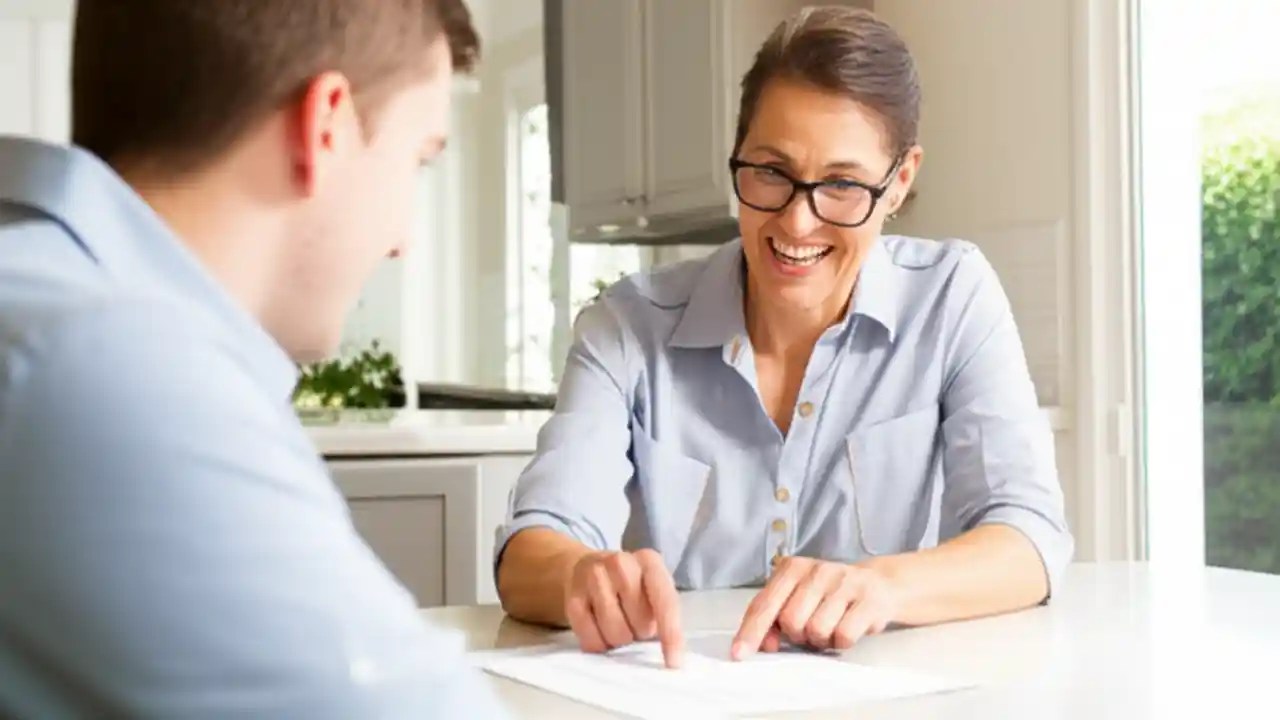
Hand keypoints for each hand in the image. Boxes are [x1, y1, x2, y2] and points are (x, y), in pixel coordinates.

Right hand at [563, 548, 683, 667]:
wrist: (589, 568)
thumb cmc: (632, 586)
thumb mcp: (653, 589)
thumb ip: (663, 613)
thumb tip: (669, 655)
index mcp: (649, 561)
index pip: (665, 603)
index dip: (671, 635)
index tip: (674, 663)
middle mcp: (620, 564)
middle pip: (640, 622)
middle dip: (641, 631)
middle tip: (634, 621)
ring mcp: (593, 578)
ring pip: (616, 633)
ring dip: (620, 639)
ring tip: (618, 623)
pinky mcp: (572, 599)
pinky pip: (591, 640)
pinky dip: (599, 644)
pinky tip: (600, 630)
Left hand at [731, 557, 898, 658]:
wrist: (879, 584)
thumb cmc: (829, 596)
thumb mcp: (798, 599)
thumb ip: (774, 619)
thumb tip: (766, 644)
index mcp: (792, 568)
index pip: (764, 604)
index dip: (751, 632)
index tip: (739, 653)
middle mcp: (817, 570)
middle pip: (791, 621)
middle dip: (799, 634)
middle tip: (812, 627)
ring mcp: (844, 582)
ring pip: (817, 630)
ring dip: (822, 639)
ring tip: (832, 625)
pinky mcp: (868, 600)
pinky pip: (844, 636)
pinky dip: (842, 641)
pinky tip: (848, 627)